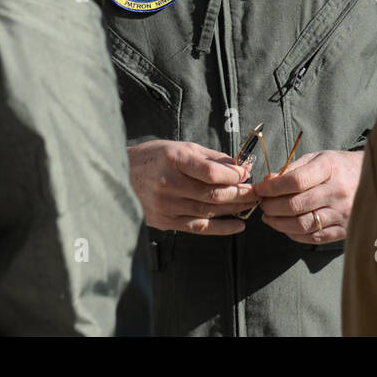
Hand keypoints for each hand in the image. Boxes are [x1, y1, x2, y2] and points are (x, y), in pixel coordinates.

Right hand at [127, 140, 257, 235]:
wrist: (120, 177)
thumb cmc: (153, 158)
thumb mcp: (180, 147)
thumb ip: (209, 158)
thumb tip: (239, 166)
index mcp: (174, 160)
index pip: (211, 172)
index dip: (234, 175)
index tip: (246, 173)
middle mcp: (170, 184)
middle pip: (214, 194)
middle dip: (240, 194)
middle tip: (256, 192)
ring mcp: (167, 206)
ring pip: (209, 211)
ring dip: (235, 209)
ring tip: (251, 205)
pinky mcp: (166, 222)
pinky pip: (199, 227)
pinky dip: (222, 228)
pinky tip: (238, 225)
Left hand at [253, 150, 363, 244]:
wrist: (374, 179)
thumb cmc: (340, 166)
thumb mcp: (318, 158)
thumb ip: (292, 169)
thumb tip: (267, 181)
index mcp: (330, 168)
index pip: (294, 181)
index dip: (271, 188)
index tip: (259, 189)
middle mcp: (338, 192)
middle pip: (295, 205)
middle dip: (271, 207)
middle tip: (262, 204)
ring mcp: (343, 213)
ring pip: (302, 224)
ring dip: (279, 223)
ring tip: (269, 217)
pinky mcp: (345, 229)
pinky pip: (314, 237)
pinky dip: (294, 234)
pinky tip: (286, 227)